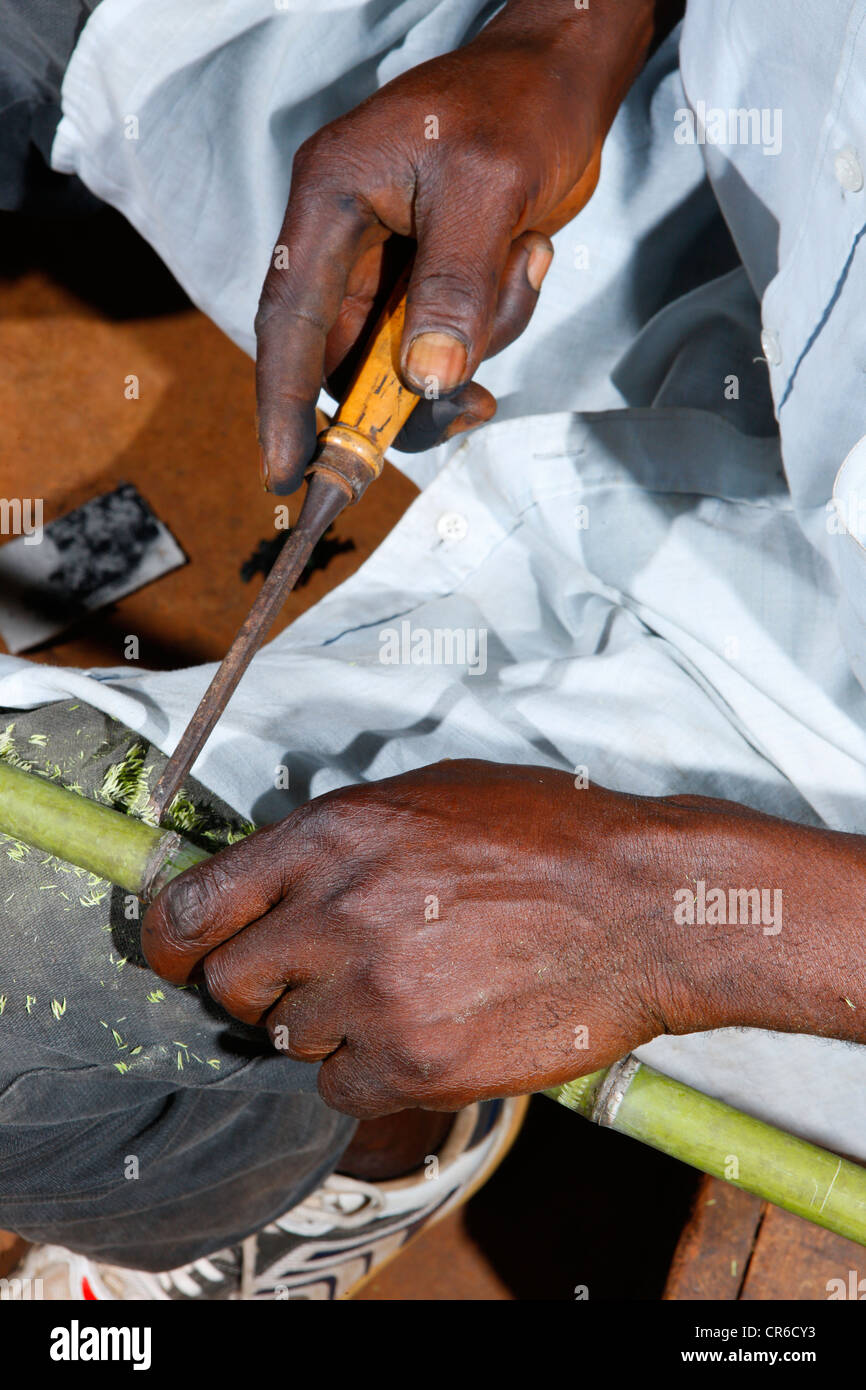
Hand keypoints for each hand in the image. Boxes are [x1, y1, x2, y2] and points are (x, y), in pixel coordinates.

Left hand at [143, 760, 704, 1117]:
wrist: (644, 908)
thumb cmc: (550, 838)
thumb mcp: (432, 795)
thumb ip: (341, 837)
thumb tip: (278, 874)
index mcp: (333, 836)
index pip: (194, 903)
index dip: (174, 938)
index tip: (180, 955)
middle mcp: (337, 914)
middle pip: (231, 983)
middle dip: (263, 983)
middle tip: (319, 975)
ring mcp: (374, 996)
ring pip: (291, 1039)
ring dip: (329, 1025)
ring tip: (403, 994)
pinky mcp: (415, 1065)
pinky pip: (342, 1090)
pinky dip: (371, 1072)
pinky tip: (427, 1033)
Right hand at [255, 0, 654, 489]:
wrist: (568, 74)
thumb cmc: (520, 105)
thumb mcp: (488, 191)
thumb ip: (453, 288)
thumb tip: (424, 381)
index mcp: (331, 199)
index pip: (290, 319)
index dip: (280, 403)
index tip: (286, 473)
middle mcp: (348, 236)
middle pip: (351, 356)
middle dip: (410, 388)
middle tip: (468, 406)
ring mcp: (392, 261)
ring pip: (410, 356)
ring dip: (473, 340)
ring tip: (520, 262)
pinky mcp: (434, 276)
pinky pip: (453, 338)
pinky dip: (496, 322)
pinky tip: (527, 254)